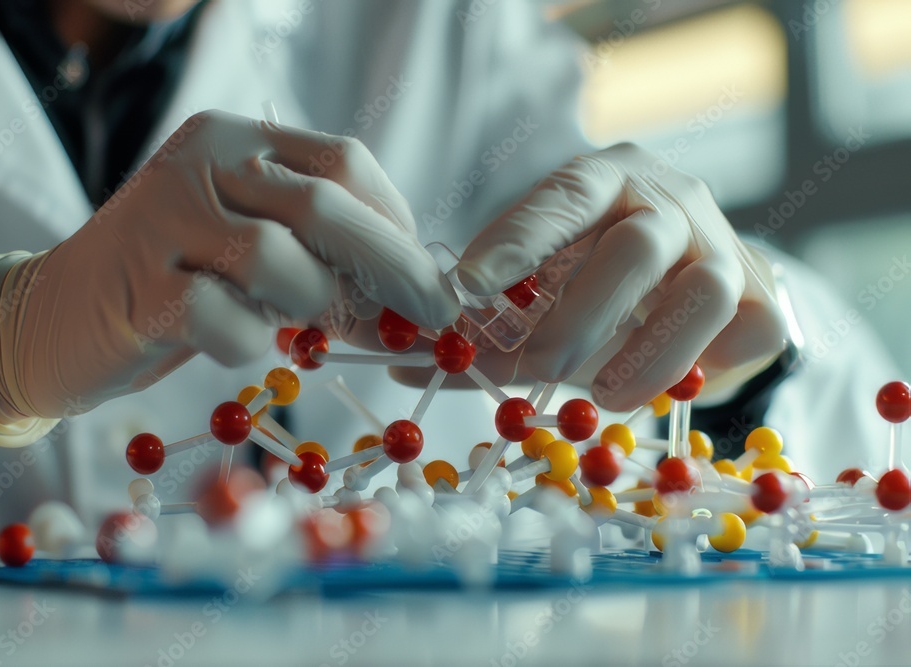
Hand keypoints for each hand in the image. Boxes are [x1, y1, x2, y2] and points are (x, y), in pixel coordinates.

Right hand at [0, 111, 458, 427]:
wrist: (55, 315)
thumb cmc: (175, 282)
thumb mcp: (251, 250)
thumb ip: (321, 256)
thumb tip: (413, 297)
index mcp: (236, 140)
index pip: (343, 162)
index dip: (397, 223)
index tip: (426, 275)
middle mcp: (200, 163)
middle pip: (322, 204)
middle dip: (391, 267)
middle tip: (432, 314)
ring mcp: (162, 220)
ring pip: (275, 260)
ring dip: (305, 305)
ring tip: (287, 321)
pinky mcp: (137, 287)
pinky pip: (225, 320)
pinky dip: (247, 343)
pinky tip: (229, 340)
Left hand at [453, 143, 786, 410]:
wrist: (699, 285)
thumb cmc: (601, 284)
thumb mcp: (544, 290)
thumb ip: (489, 328)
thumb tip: (410, 361)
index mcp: (603, 180)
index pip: (562, 196)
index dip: (515, 241)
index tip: (464, 289)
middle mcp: (668, 199)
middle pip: (636, 246)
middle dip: (583, 316)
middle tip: (539, 369)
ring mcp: (722, 244)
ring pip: (703, 291)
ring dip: (648, 353)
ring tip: (604, 398)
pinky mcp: (763, 295)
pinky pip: (747, 331)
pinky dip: (703, 366)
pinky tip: (666, 385)